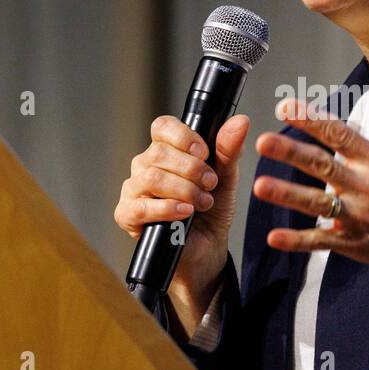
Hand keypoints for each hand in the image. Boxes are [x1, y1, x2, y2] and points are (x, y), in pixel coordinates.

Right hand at [115, 113, 249, 316]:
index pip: (162, 127)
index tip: (205, 152)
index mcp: (166, 150)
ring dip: (183, 189)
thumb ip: (229, 150)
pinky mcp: (127, 215)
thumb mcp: (226, 178)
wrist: (207, 247)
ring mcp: (133, 190)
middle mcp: (145, 166)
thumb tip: (240, 121)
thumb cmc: (211, 209)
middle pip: (158, 153)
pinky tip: (185, 213)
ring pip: (150, 178)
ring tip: (203, 202)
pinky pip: (139, 206)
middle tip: (211, 184)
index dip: (183, 136)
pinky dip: (166, 208)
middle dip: (191, 168)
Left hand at [253, 74, 368, 310]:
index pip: (340, 135)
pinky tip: (274, 237)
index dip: (312, 120)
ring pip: (316, 203)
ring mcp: (357, 216)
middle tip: (262, 142)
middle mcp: (365, 187)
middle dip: (290, 152)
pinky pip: (321, 241)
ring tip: (260, 186)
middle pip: (321, 165)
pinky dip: (298, 241)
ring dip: (287, 195)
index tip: (286, 107)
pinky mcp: (353, 242)